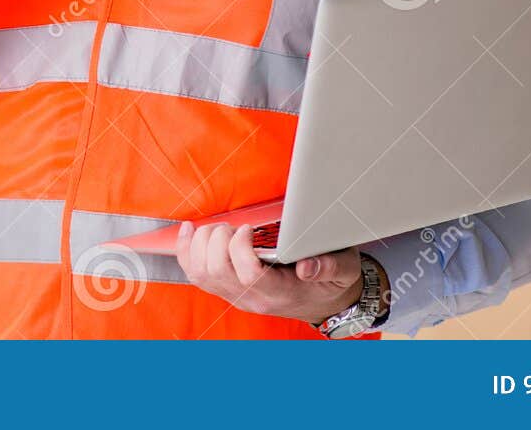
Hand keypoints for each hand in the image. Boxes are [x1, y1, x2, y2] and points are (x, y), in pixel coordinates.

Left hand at [174, 220, 366, 324]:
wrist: (324, 303)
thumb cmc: (331, 282)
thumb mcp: (343, 270)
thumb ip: (330, 266)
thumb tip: (307, 266)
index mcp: (281, 293)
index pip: (249, 276)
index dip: (240, 248)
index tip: (248, 228)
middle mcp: (253, 298)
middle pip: (218, 271)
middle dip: (218, 240)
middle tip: (234, 226)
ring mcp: (237, 297)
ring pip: (201, 274)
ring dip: (201, 244)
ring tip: (219, 229)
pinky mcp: (227, 290)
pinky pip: (195, 275)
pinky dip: (186, 251)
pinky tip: (190, 231)